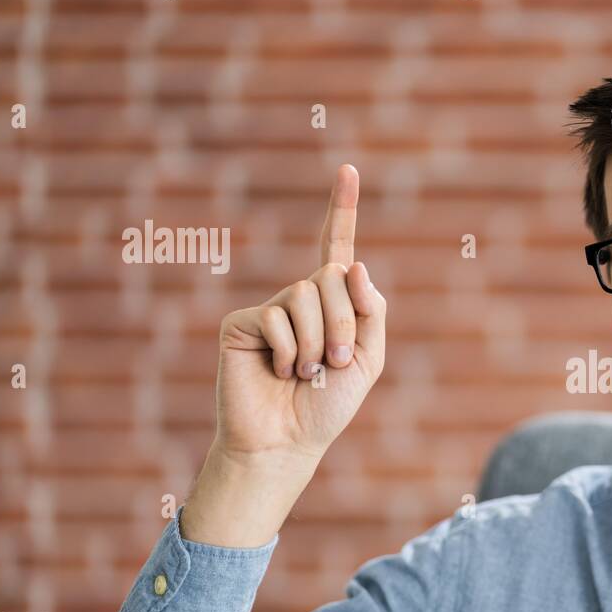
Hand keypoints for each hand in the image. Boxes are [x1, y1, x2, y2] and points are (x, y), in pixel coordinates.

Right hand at [213, 164, 386, 465]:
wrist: (286, 442)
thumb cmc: (327, 407)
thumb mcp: (367, 361)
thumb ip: (370, 313)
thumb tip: (354, 265)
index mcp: (332, 306)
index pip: (337, 250)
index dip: (341, 210)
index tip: (347, 169)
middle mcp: (300, 300)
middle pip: (331, 278)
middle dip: (343, 323)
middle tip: (335, 364)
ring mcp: (270, 310)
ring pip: (305, 295)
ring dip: (317, 342)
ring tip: (305, 373)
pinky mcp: (241, 324)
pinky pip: (276, 317)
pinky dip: (288, 349)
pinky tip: (278, 371)